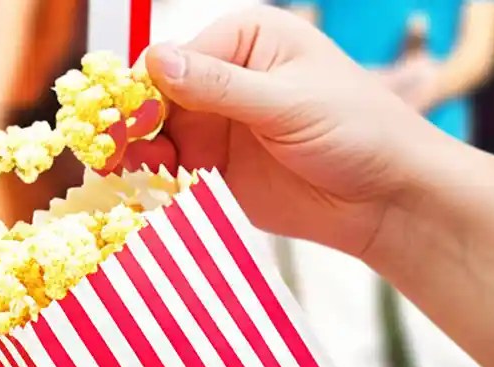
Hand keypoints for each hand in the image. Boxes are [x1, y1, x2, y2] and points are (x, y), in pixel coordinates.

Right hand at [125, 6, 457, 257]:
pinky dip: (154, 180)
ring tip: (121, 173)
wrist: (387, 199)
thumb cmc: (358, 133)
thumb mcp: (286, 104)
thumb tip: (156, 60)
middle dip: (132, 124)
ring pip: (157, 136)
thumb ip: (219, 86)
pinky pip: (172, 170)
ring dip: (137, 154)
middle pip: (157, 98)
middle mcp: (225, 78)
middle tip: (106, 152)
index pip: (174, 59)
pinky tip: (146, 189)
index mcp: (246, 40)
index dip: (143, 90)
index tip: (121, 121)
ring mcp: (218, 124)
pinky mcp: (217, 169)